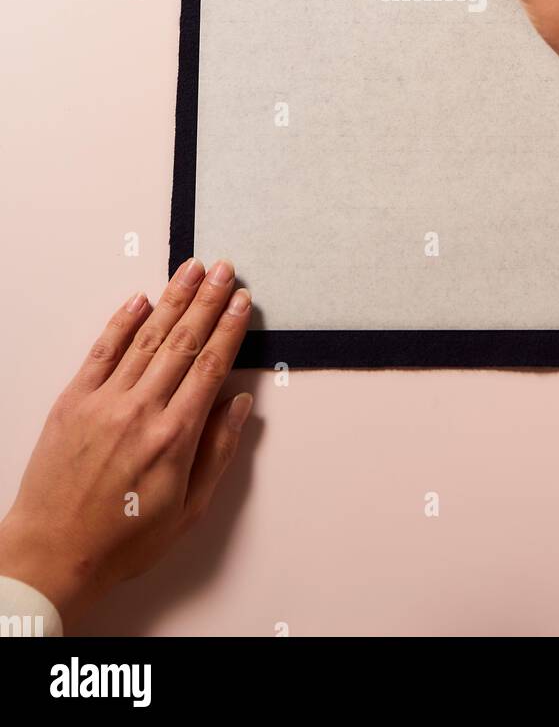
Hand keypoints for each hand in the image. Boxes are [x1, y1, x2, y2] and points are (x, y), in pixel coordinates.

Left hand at [0, 260, 252, 626]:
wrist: (53, 554)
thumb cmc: (123, 540)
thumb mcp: (189, 510)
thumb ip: (218, 452)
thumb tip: (239, 404)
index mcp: (174, 437)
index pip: (211, 366)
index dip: (229, 328)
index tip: (242, 300)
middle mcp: (140, 410)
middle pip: (183, 341)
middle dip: (207, 300)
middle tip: (224, 268)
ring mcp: (104, 402)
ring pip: (146, 337)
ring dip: (173, 299)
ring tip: (191, 268)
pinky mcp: (73, 401)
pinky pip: (101, 351)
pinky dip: (122, 321)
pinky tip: (140, 299)